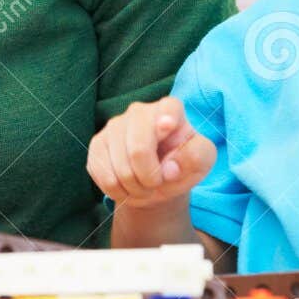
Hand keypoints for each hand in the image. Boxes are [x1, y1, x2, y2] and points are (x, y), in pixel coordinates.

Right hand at [86, 96, 214, 209]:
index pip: (168, 108)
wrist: (154, 182)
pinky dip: (117, 189)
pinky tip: (125, 186)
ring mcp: (114, 126)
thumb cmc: (180, 166)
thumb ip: (196, 158)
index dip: (166, 118)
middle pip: (139, 148)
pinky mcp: (97, 143)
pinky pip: (104, 174)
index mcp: (169, 110)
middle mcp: (139, 112)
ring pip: (120, 167)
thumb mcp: (201, 162)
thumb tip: (170, 167)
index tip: (168, 127)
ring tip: (143, 186)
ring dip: (134, 187)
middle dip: (149, 177)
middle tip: (156, 184)